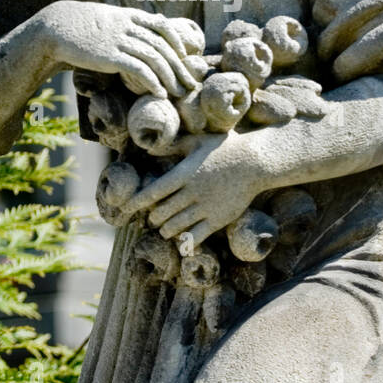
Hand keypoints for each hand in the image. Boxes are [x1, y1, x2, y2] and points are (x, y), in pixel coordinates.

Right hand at [38, 1, 198, 98]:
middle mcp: (128, 26)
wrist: (56, 27)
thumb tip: (139, 30)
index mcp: (129, 16)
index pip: (163, 26)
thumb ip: (125, 23)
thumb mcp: (107, 17)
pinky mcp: (110, 56)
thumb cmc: (80, 26)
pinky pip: (138, 69)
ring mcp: (120, 40)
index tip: (185, 57)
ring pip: (155, 58)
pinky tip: (160, 93)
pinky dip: (153, 82)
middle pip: (163, 46)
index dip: (177, 42)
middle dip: (180, 66)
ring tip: (179, 93)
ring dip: (170, 78)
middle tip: (190, 84)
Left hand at [119, 130, 268, 246]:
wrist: (256, 162)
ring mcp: (205, 208)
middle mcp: (192, 192)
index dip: (137, 202)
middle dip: (153, 218)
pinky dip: (183, 241)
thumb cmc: (226, 148)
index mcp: (185, 173)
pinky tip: (181, 240)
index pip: (154, 191)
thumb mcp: (198, 141)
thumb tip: (150, 150)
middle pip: (161, 212)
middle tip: (153, 217)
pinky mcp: (218, 219)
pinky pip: (195, 237)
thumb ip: (174, 146)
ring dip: (165, 230)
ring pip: (175, 227)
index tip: (126, 209)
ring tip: (165, 228)